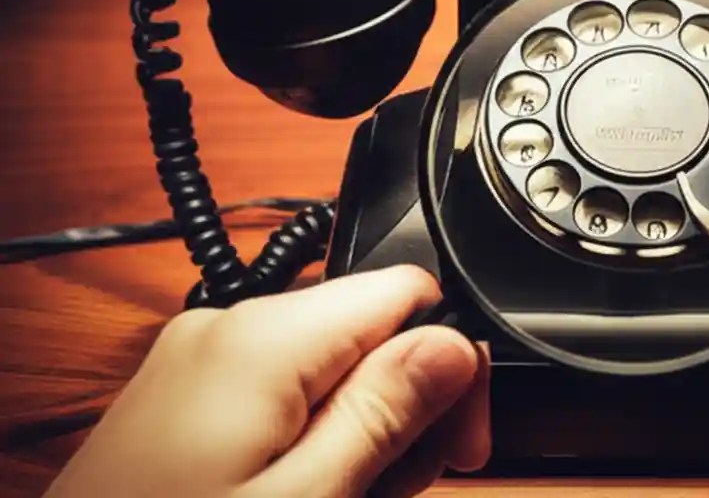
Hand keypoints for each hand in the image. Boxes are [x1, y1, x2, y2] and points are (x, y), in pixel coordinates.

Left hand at [45, 265, 489, 497]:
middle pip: (372, 333)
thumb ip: (386, 410)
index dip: (452, 361)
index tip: (460, 437)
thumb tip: (455, 341)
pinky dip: (313, 441)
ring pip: (333, 370)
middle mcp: (229, 329)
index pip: (408, 291)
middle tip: (399, 490)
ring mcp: (201, 362)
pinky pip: (283, 394)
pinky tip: (311, 493)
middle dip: (405, 410)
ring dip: (362, 435)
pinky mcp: (187, 397)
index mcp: (264, 338)